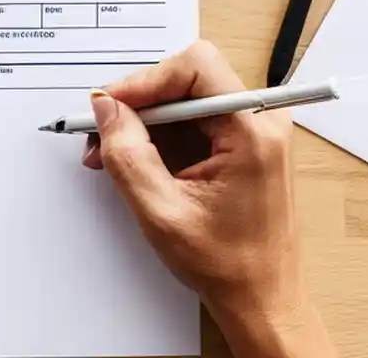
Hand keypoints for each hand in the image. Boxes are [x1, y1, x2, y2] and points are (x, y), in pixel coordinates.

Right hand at [83, 41, 334, 357]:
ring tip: (114, 151)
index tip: (113, 104)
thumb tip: (106, 109)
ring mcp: (257, 130)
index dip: (146, 80)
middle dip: (140, 102)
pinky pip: (196, 118)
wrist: (263, 298)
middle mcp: (263, 122)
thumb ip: (128, 155)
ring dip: (147, 120)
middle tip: (104, 132)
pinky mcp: (246, 142)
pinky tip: (140, 158)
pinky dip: (162, 133)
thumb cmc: (228, 265)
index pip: (196, 67)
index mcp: (254, 132)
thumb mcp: (161, 212)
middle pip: (189, 78)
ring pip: (188, 97)